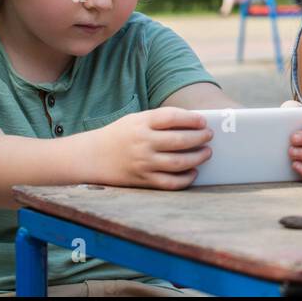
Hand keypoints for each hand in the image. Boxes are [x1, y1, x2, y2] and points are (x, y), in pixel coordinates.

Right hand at [91, 107, 213, 189]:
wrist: (92, 157)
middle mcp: (142, 143)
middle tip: (209, 136)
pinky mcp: (142, 180)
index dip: (191, 119)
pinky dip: (185, 179)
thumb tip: (195, 124)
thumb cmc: (122, 135)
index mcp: (141, 123)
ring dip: (198, 158)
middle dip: (200, 138)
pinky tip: (194, 172)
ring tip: (207, 152)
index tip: (203, 121)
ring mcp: (142, 163)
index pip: (171, 117)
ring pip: (178, 163)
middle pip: (179, 140)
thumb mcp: (137, 120)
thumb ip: (161, 120)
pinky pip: (169, 183)